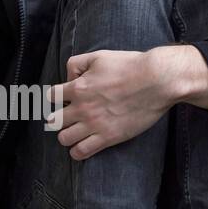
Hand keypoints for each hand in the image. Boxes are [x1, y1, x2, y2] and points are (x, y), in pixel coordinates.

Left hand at [49, 45, 207, 160]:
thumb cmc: (130, 66)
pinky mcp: (108, 137)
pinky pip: (80, 152)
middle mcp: (82, 108)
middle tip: (70, 116)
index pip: (50, 97)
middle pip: (54, 121)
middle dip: (59, 118)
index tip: (66, 98)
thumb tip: (68, 78)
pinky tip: (83, 144)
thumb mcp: (99, 56)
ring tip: (77, 131)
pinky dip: (78, 151)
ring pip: (63, 138)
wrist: (157, 80)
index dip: (57, 97)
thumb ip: (77, 64)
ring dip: (67, 135)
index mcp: (78, 87)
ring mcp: (94, 124)